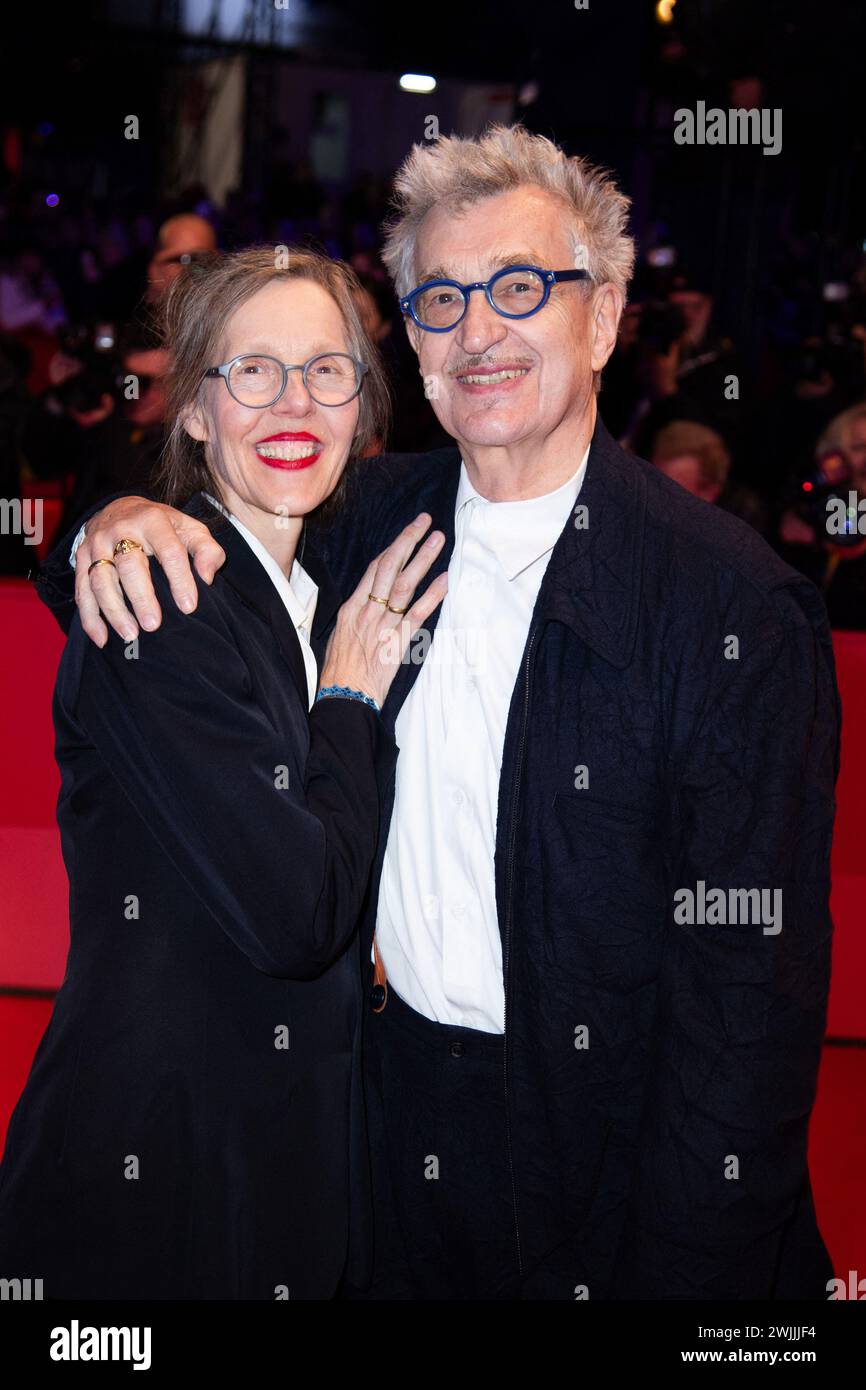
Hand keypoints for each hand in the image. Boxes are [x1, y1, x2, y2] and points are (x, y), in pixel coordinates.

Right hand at [74, 497, 225, 646]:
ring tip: (130, 635)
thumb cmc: (163, 527)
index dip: (180, 579)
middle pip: (129, 564)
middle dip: (141, 597)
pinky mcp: (81, 558)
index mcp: (153, 520)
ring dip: (114, 610)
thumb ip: (207, 550)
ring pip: (101, 579)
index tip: (188, 607)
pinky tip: (101, 638)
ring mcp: (97, 543)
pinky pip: (82, 589)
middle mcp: (121, 529)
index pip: (169, 550)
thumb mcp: (190, 529)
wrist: (120, 509)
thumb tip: (207, 577)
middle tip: (153, 625)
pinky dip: (90, 616)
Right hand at [319, 513, 447, 708]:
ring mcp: (383, 625)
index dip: (392, 549)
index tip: (406, 535)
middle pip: (388, 566)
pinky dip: (433, 595)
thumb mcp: (340, 637)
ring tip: (438, 539)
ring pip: (404, 583)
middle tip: (424, 521)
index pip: (373, 569)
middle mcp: (366, 612)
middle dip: (408, 540)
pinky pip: (417, 613)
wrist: (343, 697)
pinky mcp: (397, 642)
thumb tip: (370, 604)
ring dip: (423, 559)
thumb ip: (357, 618)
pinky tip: (445, 579)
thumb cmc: (339, 673)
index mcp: (351, 609)